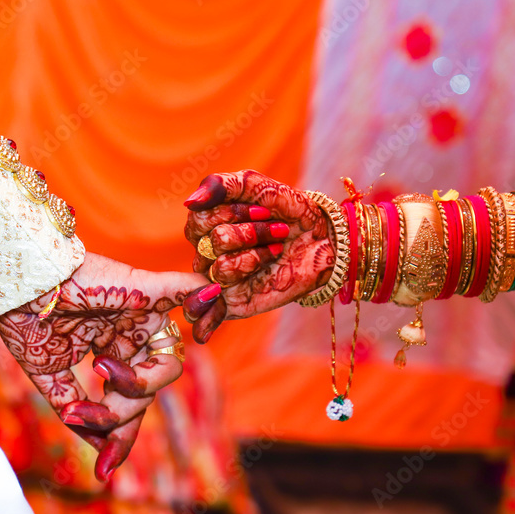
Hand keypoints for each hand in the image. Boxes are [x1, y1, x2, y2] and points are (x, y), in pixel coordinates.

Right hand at [0, 253, 204, 481]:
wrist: (12, 283)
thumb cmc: (24, 319)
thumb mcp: (49, 375)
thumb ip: (77, 409)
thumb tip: (100, 445)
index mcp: (108, 351)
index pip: (129, 402)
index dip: (119, 438)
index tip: (103, 470)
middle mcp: (130, 336)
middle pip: (148, 391)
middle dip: (120, 416)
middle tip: (81, 417)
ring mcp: (142, 315)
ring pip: (168, 366)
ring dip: (136, 383)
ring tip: (101, 370)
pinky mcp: (146, 289)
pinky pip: (188, 290)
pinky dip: (206, 298)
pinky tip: (210, 298)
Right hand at [182, 170, 334, 343]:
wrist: (325, 238)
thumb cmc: (288, 210)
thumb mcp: (256, 186)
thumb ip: (221, 185)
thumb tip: (189, 203)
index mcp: (206, 228)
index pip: (198, 221)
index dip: (233, 213)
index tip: (265, 209)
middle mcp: (208, 256)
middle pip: (213, 243)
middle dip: (252, 232)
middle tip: (278, 230)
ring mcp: (219, 282)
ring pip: (222, 268)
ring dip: (258, 255)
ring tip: (277, 251)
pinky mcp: (234, 305)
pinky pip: (212, 310)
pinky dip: (205, 320)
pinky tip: (206, 328)